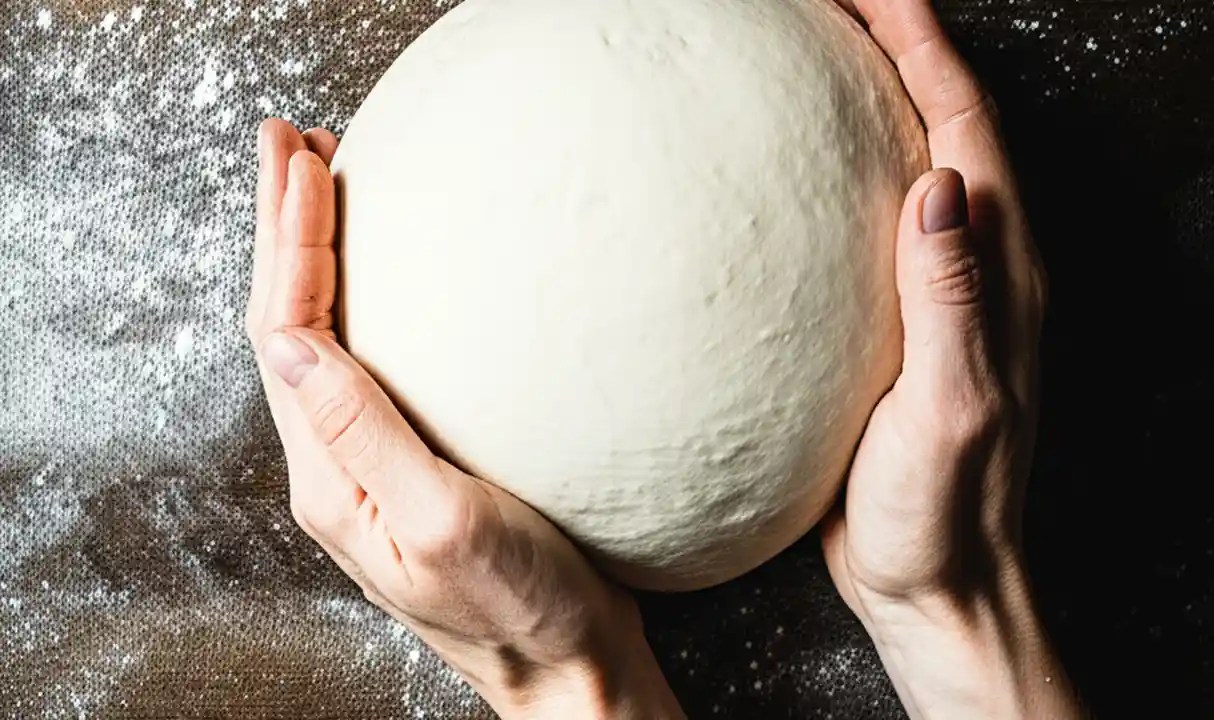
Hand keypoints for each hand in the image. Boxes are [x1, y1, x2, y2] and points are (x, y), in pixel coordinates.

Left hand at [245, 119, 683, 719]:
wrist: (566, 667)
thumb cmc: (522, 609)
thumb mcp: (445, 522)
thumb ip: (363, 436)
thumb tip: (286, 342)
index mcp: (329, 480)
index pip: (288, 334)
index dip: (291, 244)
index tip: (304, 163)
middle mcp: (334, 469)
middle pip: (288, 326)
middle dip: (283, 232)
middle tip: (292, 145)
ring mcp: (372, 467)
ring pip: (322, 340)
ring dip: (314, 260)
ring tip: (321, 188)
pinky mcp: (414, 464)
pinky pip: (366, 363)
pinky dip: (362, 300)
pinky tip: (389, 274)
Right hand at [822, 1, 1084, 717]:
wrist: (932, 579)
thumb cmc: (942, 510)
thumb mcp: (952, 411)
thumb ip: (954, 302)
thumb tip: (938, 186)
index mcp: (999, 272)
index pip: (966, 127)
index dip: (922, 46)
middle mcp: (974, 267)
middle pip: (943, 122)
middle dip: (896, 45)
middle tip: (831, 1)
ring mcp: (932, 293)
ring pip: (906, 161)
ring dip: (868, 96)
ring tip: (811, 53)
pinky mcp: (889, 323)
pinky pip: (863, 221)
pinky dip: (832, 172)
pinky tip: (782, 173)